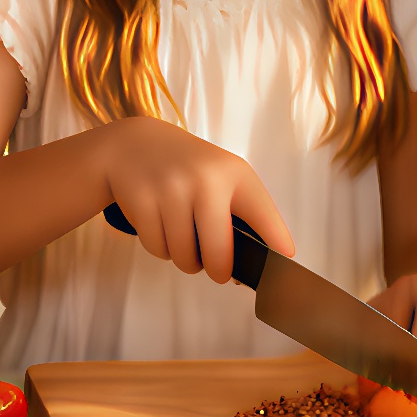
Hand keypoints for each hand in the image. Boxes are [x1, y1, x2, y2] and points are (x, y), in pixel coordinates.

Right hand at [96, 117, 293, 283]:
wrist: (133, 144)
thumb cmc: (186, 168)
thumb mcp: (219, 174)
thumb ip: (237, 210)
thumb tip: (247, 263)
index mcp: (233, 173)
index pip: (262, 213)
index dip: (275, 239)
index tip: (284, 258)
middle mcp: (205, 180)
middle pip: (218, 251)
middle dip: (219, 270)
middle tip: (218, 272)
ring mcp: (171, 190)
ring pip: (184, 256)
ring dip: (186, 260)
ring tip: (185, 243)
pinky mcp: (141, 201)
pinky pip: (158, 249)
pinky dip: (161, 249)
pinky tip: (163, 229)